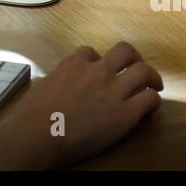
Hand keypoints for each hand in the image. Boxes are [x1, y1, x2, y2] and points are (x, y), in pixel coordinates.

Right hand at [0, 42, 162, 168]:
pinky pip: (149, 99)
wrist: (38, 134)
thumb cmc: (31, 115)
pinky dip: (152, 101)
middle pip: (125, 51)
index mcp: (73, 63)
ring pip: (143, 71)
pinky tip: (149, 109)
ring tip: (153, 85)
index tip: (100, 70)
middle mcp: (96, 71)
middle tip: (135, 68)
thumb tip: (58, 85)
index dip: (98, 61)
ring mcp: (112, 91)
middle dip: (133, 58)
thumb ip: (57, 80)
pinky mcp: (125, 114)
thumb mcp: (42, 86)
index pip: (91, 52)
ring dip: (151, 76)